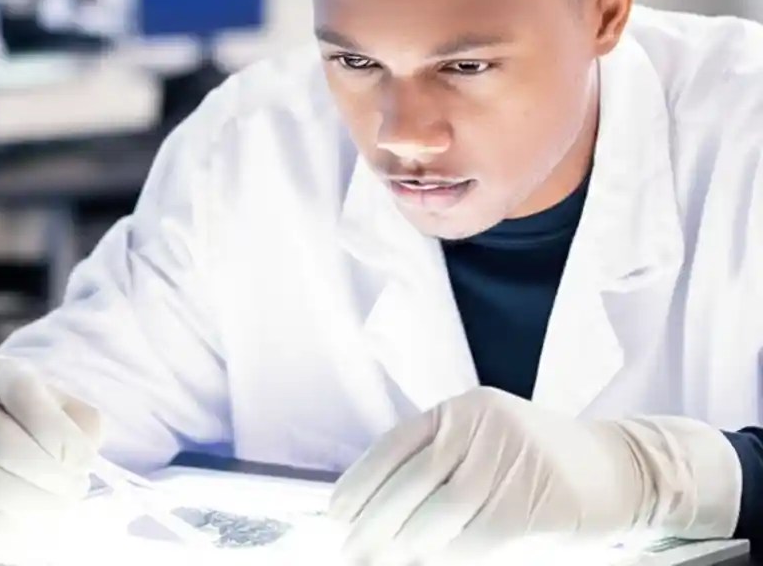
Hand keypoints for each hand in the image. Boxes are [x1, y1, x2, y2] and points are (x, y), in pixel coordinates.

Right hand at [0, 357, 101, 532]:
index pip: (22, 393)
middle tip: (75, 489)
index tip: (86, 460)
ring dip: (29, 501)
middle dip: (48, 474)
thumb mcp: (62, 407)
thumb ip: (81, 425)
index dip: (59, 433)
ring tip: (58, 505)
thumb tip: (81, 455)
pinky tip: (27, 519)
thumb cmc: (31, 420)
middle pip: (1, 442)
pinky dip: (0, 523)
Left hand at [326, 387, 739, 564]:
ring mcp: (507, 465)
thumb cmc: (538, 463)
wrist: (621, 469)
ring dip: (405, 544)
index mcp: (462, 410)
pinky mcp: (530, 506)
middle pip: (408, 484)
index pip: (393, 446)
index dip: (359, 483)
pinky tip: (430, 561)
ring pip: (436, 515)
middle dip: (373, 523)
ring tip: (385, 559)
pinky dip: (446, 556)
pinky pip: (472, 540)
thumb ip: (436, 465)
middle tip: (352, 549)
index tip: (337, 514)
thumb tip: (371, 510)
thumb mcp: (485, 442)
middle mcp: (481, 429)